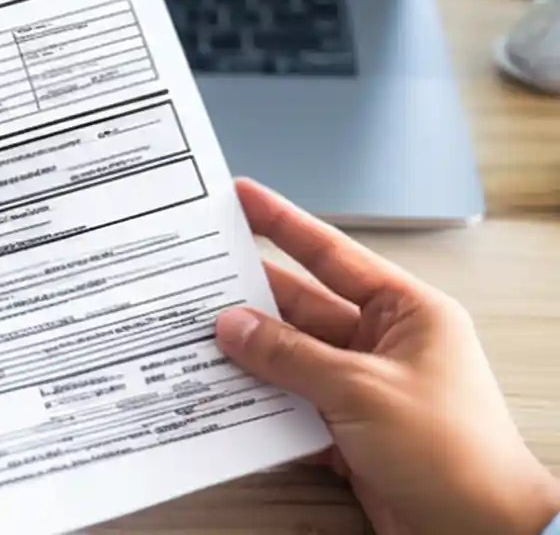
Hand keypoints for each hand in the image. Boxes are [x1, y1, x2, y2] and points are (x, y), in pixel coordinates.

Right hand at [215, 178, 559, 534]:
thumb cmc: (455, 455)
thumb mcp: (363, 391)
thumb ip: (290, 356)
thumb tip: (233, 326)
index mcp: (407, 311)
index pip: (333, 254)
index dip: (283, 222)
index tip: (242, 197)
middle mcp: (384, 342)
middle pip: (302, 307)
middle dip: (250, 296)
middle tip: (197, 274)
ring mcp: (363, 386)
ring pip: (289, 357)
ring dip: (249, 353)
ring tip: (196, 337)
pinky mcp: (347, 430)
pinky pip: (290, 402)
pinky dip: (259, 400)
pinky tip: (224, 394)